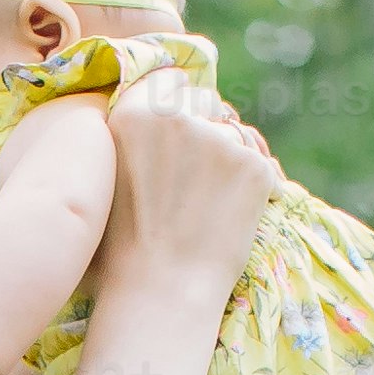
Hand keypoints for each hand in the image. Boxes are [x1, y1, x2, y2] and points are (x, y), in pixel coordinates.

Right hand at [96, 71, 275, 305]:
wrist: (162, 292)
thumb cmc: (129, 244)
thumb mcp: (113, 172)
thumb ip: (141, 129)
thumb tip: (184, 93)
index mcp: (133, 113)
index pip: (170, 81)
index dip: (176, 109)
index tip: (175, 142)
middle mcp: (175, 116)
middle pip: (207, 102)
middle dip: (206, 130)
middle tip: (191, 185)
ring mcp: (218, 138)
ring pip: (235, 131)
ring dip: (230, 159)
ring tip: (205, 208)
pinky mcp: (253, 163)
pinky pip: (260, 161)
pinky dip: (253, 186)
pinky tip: (229, 216)